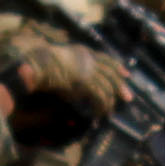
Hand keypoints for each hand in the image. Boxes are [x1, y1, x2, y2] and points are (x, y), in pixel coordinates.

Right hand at [13, 44, 131, 120]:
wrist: (36, 65)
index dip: (117, 67)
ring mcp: (88, 69)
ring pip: (107, 86)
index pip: (105, 59)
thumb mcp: (62, 65)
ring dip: (109, 101)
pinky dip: (101, 106)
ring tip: (108, 111)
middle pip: (111, 73)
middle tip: (128, 98)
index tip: (126, 74)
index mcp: (83, 53)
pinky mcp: (86, 81)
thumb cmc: (42, 65)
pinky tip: (99, 113)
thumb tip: (79, 86)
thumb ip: (73, 72)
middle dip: (120, 86)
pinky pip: (100, 95)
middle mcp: (89, 59)